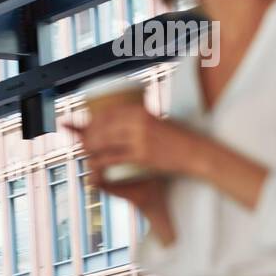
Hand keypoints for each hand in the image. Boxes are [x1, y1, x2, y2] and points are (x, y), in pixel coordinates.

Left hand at [61, 105, 199, 179]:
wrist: (195, 152)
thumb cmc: (178, 138)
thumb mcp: (158, 121)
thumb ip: (141, 119)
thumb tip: (122, 119)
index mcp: (141, 111)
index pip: (108, 112)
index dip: (93, 119)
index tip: (86, 125)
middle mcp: (138, 122)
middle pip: (103, 126)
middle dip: (87, 133)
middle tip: (80, 140)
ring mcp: (140, 139)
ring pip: (105, 142)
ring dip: (89, 147)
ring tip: (83, 152)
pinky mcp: (142, 156)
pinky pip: (114, 158)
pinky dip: (100, 161)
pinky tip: (93, 164)